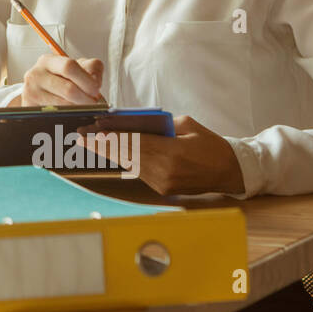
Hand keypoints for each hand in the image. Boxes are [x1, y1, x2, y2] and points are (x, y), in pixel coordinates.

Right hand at [12, 54, 104, 105]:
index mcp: (48, 61)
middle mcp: (36, 74)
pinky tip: (73, 112)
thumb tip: (96, 82)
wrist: (39, 92)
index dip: (86, 80)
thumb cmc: (61, 79)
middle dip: (86, 98)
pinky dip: (69, 115)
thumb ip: (92, 68)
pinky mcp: (31, 107)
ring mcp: (31, 91)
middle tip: (93, 102)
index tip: (96, 89)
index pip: (69, 66)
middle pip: (68, 89)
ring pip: (63, 105)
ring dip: (80, 108)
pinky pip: (56, 114)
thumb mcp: (76, 68)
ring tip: (85, 107)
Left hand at [79, 115, 245, 195]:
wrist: (231, 171)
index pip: (134, 143)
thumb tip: (131, 122)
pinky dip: (125, 161)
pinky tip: (111, 153)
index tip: (93, 132)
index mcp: (172, 153)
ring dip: (110, 154)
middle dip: (103, 146)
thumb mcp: (186, 125)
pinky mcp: (163, 190)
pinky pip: (139, 172)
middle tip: (81, 138)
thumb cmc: (210, 144)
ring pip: (129, 165)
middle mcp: (165, 172)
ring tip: (91, 144)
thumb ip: (159, 124)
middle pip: (127, 155)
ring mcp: (163, 183)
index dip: (112, 137)